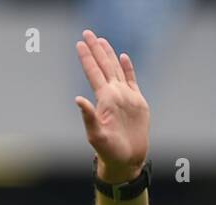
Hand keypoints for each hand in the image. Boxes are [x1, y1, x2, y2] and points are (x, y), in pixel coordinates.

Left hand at [73, 30, 149, 183]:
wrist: (127, 160)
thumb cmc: (109, 151)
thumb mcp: (96, 135)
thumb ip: (88, 117)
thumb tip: (78, 99)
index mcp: (103, 100)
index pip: (93, 73)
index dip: (87, 58)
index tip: (79, 43)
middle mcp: (113, 95)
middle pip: (103, 66)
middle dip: (96, 49)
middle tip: (87, 33)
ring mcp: (125, 97)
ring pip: (116, 70)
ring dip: (109, 55)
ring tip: (102, 41)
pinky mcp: (137, 102)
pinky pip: (132, 80)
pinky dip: (128, 68)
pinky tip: (123, 57)